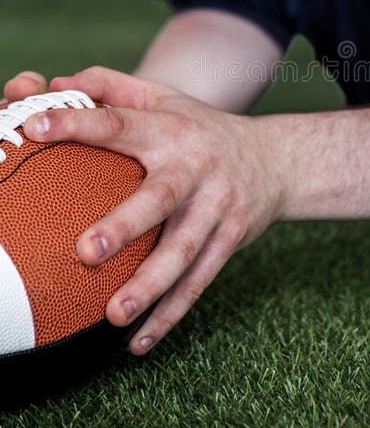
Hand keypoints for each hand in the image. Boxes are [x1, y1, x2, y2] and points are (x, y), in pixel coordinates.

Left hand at [6, 66, 284, 354]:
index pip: (119, 124)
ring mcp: (217, 206)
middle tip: (85, 251)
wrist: (277, 160)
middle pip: (160, 197)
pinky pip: (200, 282)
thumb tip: (56, 84)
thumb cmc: (201, 129)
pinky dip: (171, 315)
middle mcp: (195, 168)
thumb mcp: (166, 98)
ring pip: (184, 251)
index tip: (33, 128)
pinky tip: (138, 344)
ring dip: (151, 286)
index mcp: (170, 129)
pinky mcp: (231, 240)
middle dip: (125, 225)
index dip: (77, 123)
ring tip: (114, 316)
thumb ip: (113, 86)